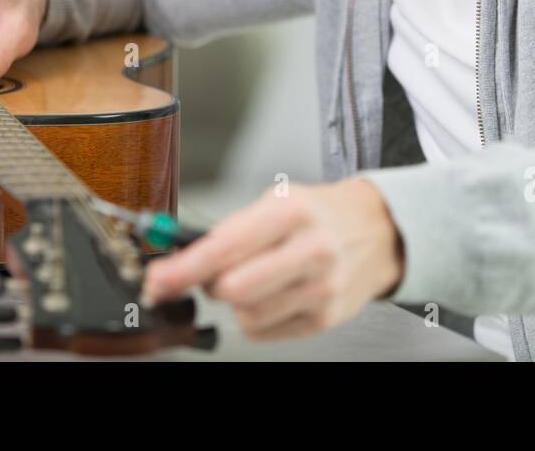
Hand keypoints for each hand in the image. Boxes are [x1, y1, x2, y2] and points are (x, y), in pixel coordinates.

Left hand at [142, 179, 404, 340]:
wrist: (376, 231)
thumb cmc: (316, 214)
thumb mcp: (276, 202)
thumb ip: (228, 230)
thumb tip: (174, 260)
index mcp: (292, 211)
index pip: (226, 246)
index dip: (184, 268)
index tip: (158, 282)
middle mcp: (312, 249)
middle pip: (233, 290)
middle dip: (212, 285)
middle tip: (215, 273)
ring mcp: (322, 288)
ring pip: (246, 316)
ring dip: (235, 303)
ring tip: (256, 278)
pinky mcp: (326, 318)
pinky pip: (264, 332)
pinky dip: (257, 317)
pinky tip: (274, 294)